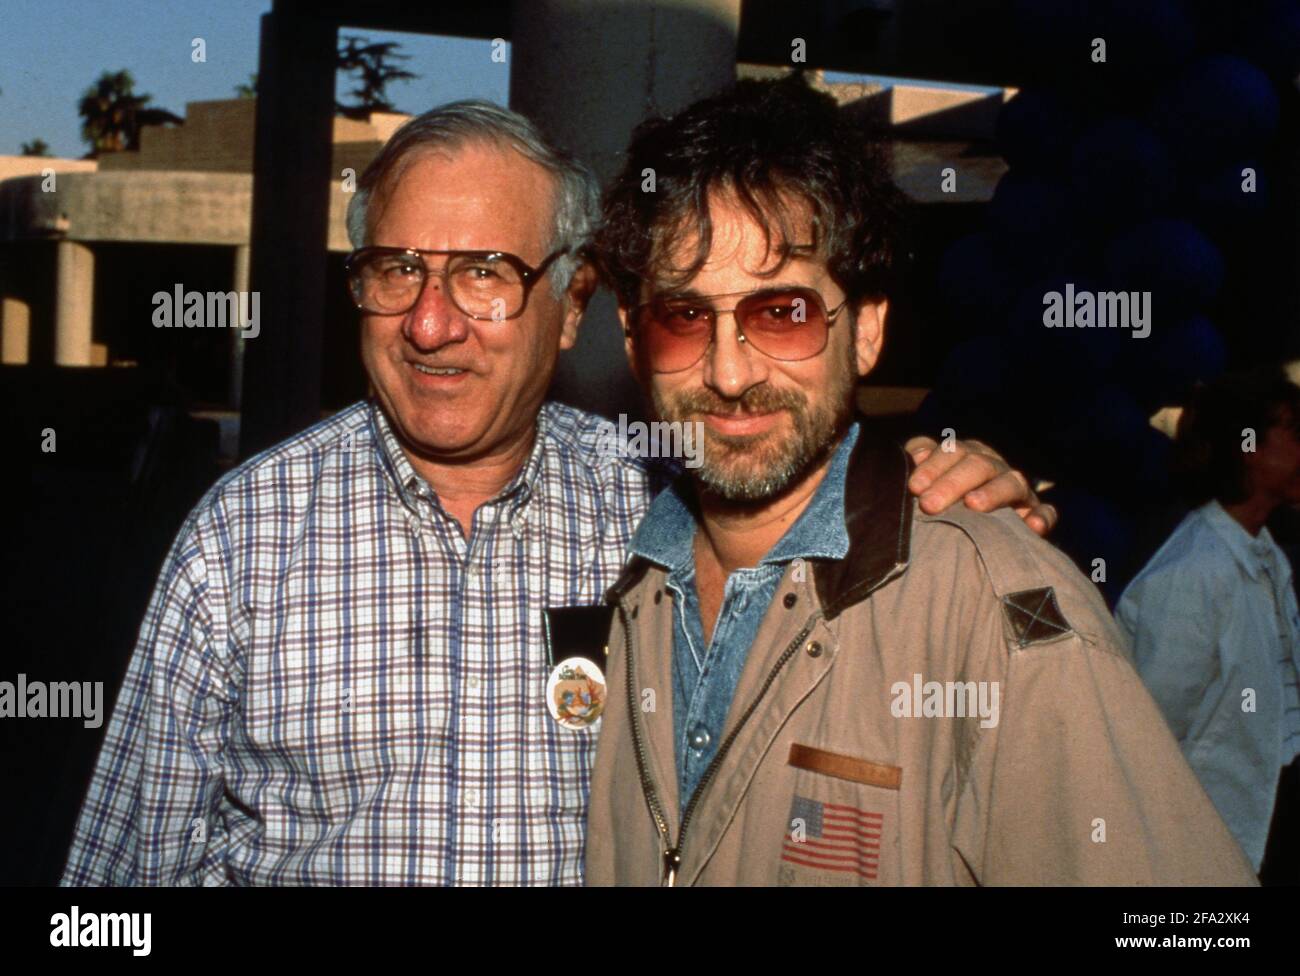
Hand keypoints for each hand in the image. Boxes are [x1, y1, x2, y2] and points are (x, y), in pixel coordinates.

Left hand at [903, 436, 1056, 536]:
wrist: (966, 533)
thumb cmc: (937, 501)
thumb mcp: (924, 481)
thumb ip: (918, 463)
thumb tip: (915, 456)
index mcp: (965, 454)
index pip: (952, 451)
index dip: (933, 466)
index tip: (914, 487)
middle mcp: (992, 466)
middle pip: (977, 464)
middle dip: (952, 483)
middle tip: (929, 504)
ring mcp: (1016, 488)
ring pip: (1011, 482)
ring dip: (993, 493)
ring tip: (973, 505)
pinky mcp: (1034, 512)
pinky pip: (1044, 512)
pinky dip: (1041, 516)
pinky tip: (1031, 526)